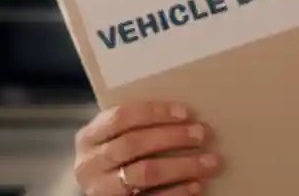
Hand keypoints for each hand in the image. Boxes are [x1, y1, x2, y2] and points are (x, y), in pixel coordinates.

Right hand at [74, 101, 222, 195]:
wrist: (103, 190)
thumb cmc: (116, 156)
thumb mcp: (116, 138)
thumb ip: (138, 125)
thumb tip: (185, 114)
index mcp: (89, 137)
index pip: (121, 117)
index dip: (154, 112)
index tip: (185, 112)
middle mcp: (89, 164)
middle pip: (133, 144)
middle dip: (171, 137)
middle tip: (201, 133)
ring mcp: (101, 190)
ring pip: (144, 174)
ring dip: (181, 166)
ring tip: (209, 162)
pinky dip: (176, 192)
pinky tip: (197, 185)